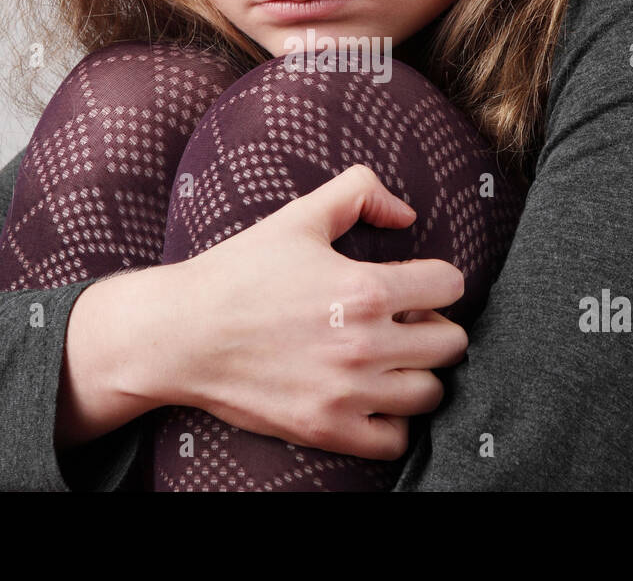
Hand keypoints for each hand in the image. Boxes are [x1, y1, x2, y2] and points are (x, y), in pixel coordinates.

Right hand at [163, 164, 468, 459]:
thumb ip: (359, 192)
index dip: (437, 279)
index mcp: (365, 289)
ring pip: (432, 393)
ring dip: (419, 373)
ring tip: (393, 360)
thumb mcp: (298, 217)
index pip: (451, 285)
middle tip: (406, 322)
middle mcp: (365, 345)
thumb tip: (406, 213)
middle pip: (451, 343)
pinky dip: (393, 422)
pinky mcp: (326, 429)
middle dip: (434, 326)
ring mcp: (347, 393)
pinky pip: (396, 441)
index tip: (416, 284)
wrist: (181, 333)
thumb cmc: (238, 272)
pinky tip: (373, 398)